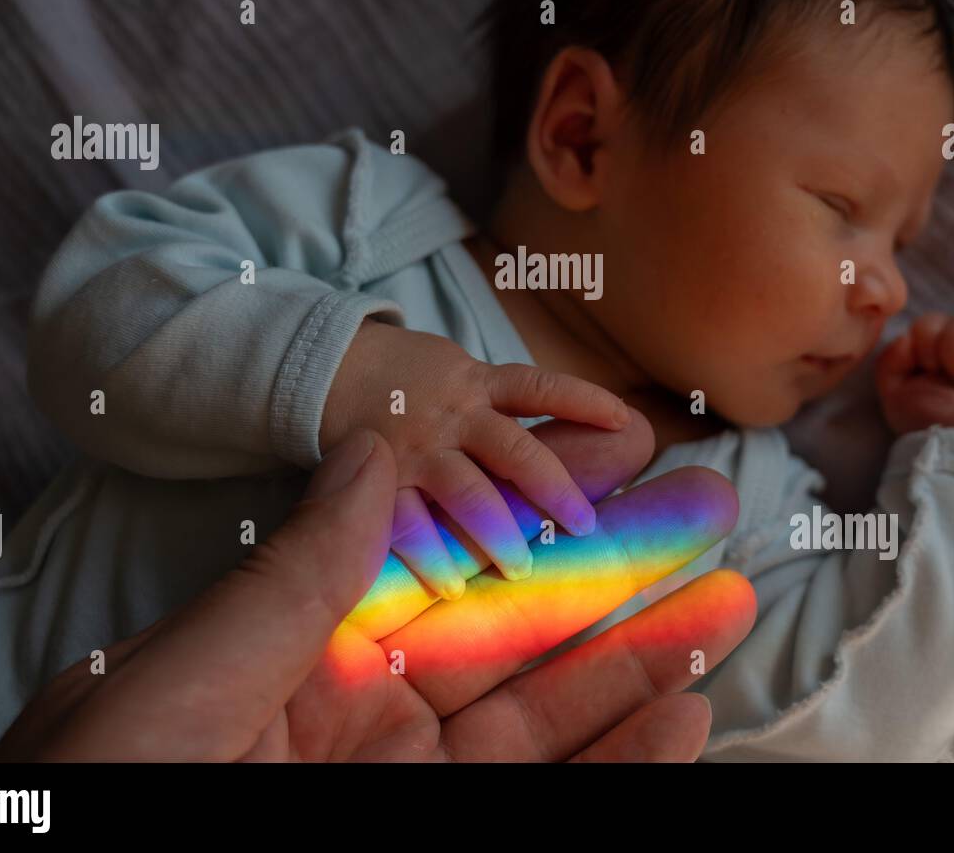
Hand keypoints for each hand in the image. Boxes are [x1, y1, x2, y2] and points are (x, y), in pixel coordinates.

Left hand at [0, 424, 753, 762]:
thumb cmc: (93, 811)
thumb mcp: (173, 692)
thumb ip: (289, 583)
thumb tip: (371, 454)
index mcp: (288, 672)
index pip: (432, 576)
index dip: (522, 521)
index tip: (601, 473)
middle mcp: (361, 733)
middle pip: (511, 644)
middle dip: (609, 584)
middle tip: (699, 524)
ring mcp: (409, 796)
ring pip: (547, 728)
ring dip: (637, 669)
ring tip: (722, 605)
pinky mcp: (450, 845)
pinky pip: (549, 805)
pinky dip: (618, 764)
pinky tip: (679, 716)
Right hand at [321, 319, 629, 591]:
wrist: (326, 364)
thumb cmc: (408, 377)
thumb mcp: (458, 371)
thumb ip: (501, 402)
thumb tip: (576, 431)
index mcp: (478, 383)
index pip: (540, 388)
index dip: (584, 401)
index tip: (626, 420)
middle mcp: (454, 413)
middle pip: (515, 450)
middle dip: (553, 489)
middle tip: (584, 525)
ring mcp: (418, 445)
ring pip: (467, 490)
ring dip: (497, 531)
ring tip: (523, 568)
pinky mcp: (382, 476)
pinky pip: (408, 519)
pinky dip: (430, 555)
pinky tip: (450, 588)